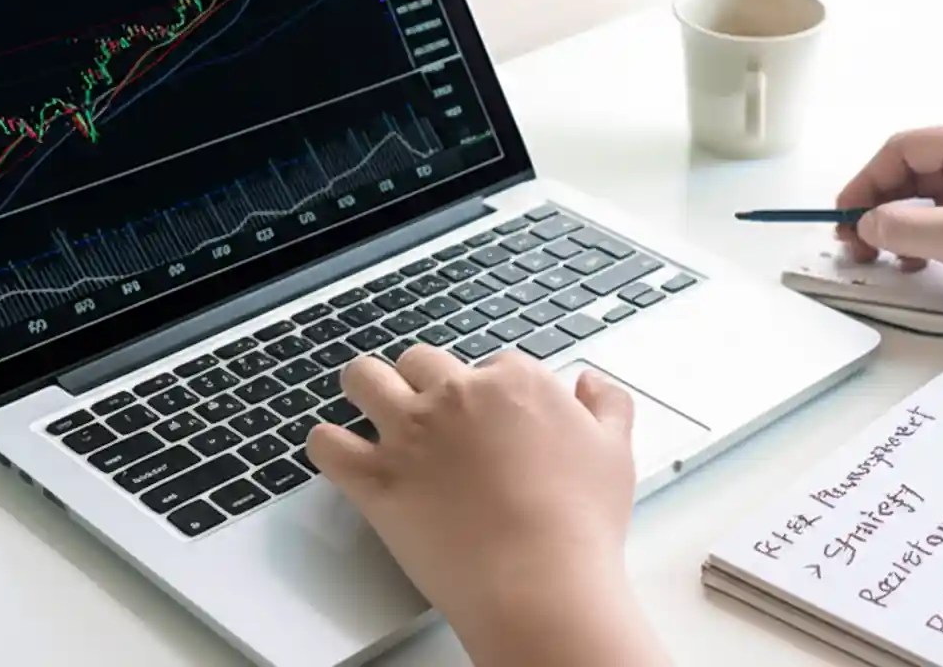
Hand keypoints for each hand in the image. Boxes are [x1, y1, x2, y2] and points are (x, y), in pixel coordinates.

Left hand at [307, 347, 668, 666]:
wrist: (538, 582)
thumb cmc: (579, 524)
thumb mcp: (616, 452)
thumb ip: (607, 406)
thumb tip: (590, 383)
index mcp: (515, 383)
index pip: (490, 363)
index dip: (488, 389)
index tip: (490, 417)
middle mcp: (457, 396)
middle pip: (421, 361)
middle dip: (424, 381)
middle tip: (430, 410)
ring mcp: (411, 434)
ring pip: (364, 378)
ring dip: (365, 388)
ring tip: (370, 405)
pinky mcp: (375, 479)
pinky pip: (327, 443)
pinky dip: (327, 444)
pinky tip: (339, 452)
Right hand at [836, 122, 942, 311]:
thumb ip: (901, 227)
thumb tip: (866, 223)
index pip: (899, 150)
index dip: (864, 184)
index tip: (844, 219)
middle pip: (911, 169)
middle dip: (880, 206)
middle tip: (859, 244)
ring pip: (928, 191)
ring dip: (901, 222)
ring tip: (888, 256)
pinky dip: (927, 230)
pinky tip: (921, 259)